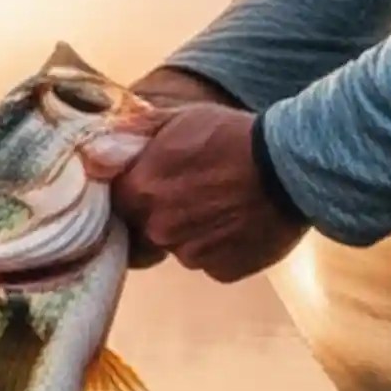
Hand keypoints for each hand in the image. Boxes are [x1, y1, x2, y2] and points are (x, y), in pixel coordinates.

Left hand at [119, 68, 242, 268]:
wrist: (289, 166)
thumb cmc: (233, 136)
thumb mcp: (181, 119)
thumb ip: (136, 133)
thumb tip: (100, 148)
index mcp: (140, 191)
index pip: (117, 203)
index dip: (134, 194)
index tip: (152, 184)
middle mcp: (158, 229)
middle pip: (146, 229)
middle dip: (162, 215)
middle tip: (193, 193)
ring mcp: (190, 256)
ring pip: (180, 248)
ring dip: (194, 233)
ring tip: (224, 206)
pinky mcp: (222, 271)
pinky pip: (212, 262)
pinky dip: (222, 247)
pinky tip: (240, 224)